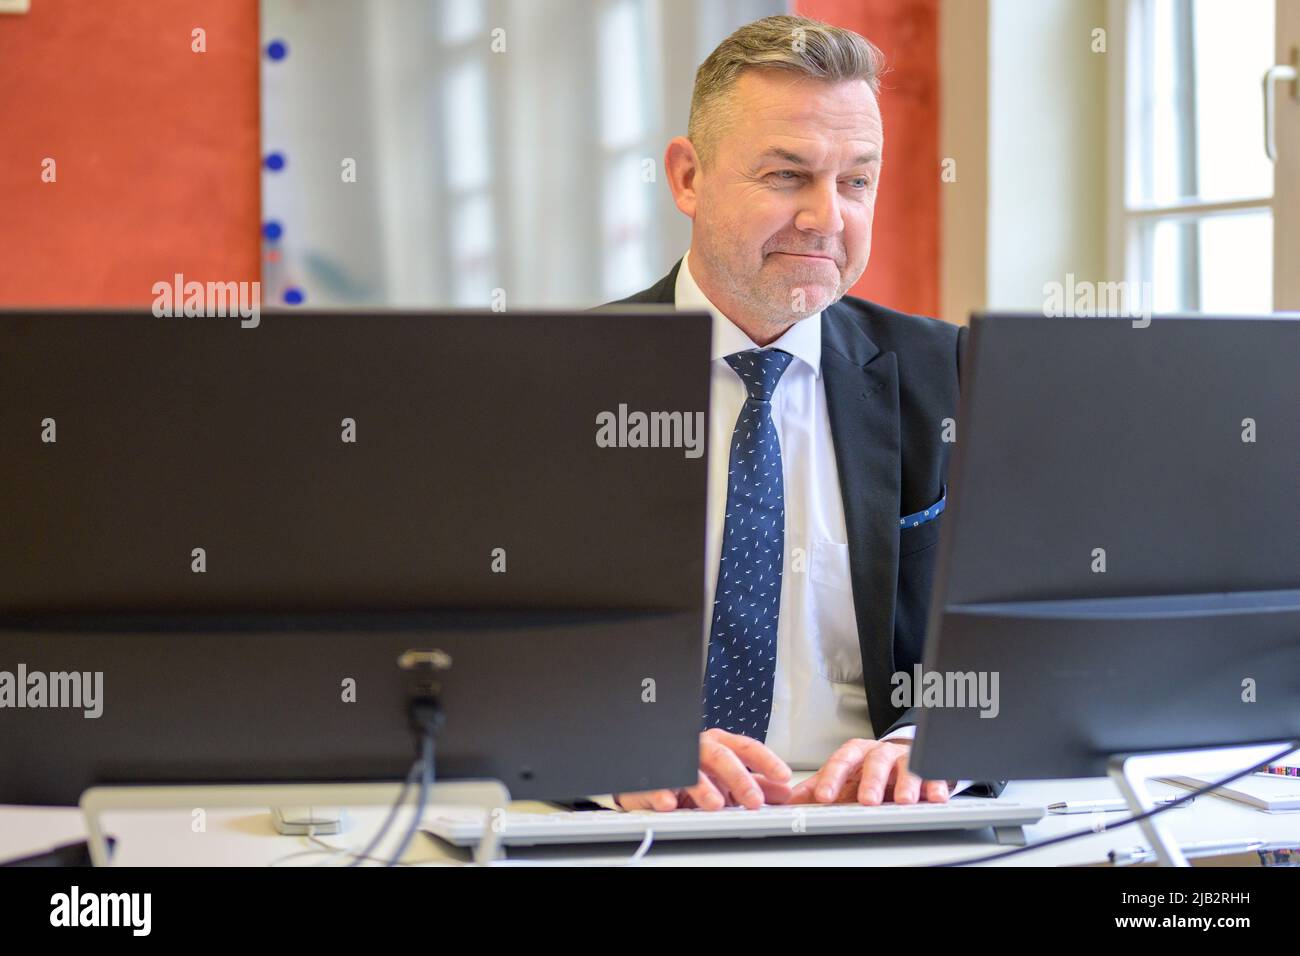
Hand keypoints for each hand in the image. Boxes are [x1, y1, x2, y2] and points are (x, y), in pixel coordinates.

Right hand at [615, 728, 793, 810]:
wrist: (654, 773)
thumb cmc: (695, 771)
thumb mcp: (728, 778)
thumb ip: (756, 784)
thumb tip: (785, 791)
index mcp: (720, 745)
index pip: (747, 747)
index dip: (766, 760)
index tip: (783, 775)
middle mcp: (700, 748)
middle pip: (722, 757)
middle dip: (739, 778)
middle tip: (754, 800)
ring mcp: (676, 760)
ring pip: (690, 769)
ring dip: (703, 787)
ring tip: (715, 804)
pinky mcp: (653, 776)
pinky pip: (657, 783)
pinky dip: (662, 794)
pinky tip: (670, 804)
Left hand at [788, 738, 950, 805]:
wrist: (899, 758)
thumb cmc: (866, 770)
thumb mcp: (841, 776)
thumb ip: (817, 787)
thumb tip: (788, 800)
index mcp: (856, 753)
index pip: (842, 762)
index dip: (832, 778)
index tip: (824, 797)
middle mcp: (880, 753)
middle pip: (875, 763)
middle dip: (872, 782)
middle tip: (868, 801)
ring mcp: (905, 760)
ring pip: (907, 767)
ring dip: (906, 784)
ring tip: (905, 801)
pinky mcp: (928, 769)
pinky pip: (934, 774)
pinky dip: (936, 785)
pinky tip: (936, 797)